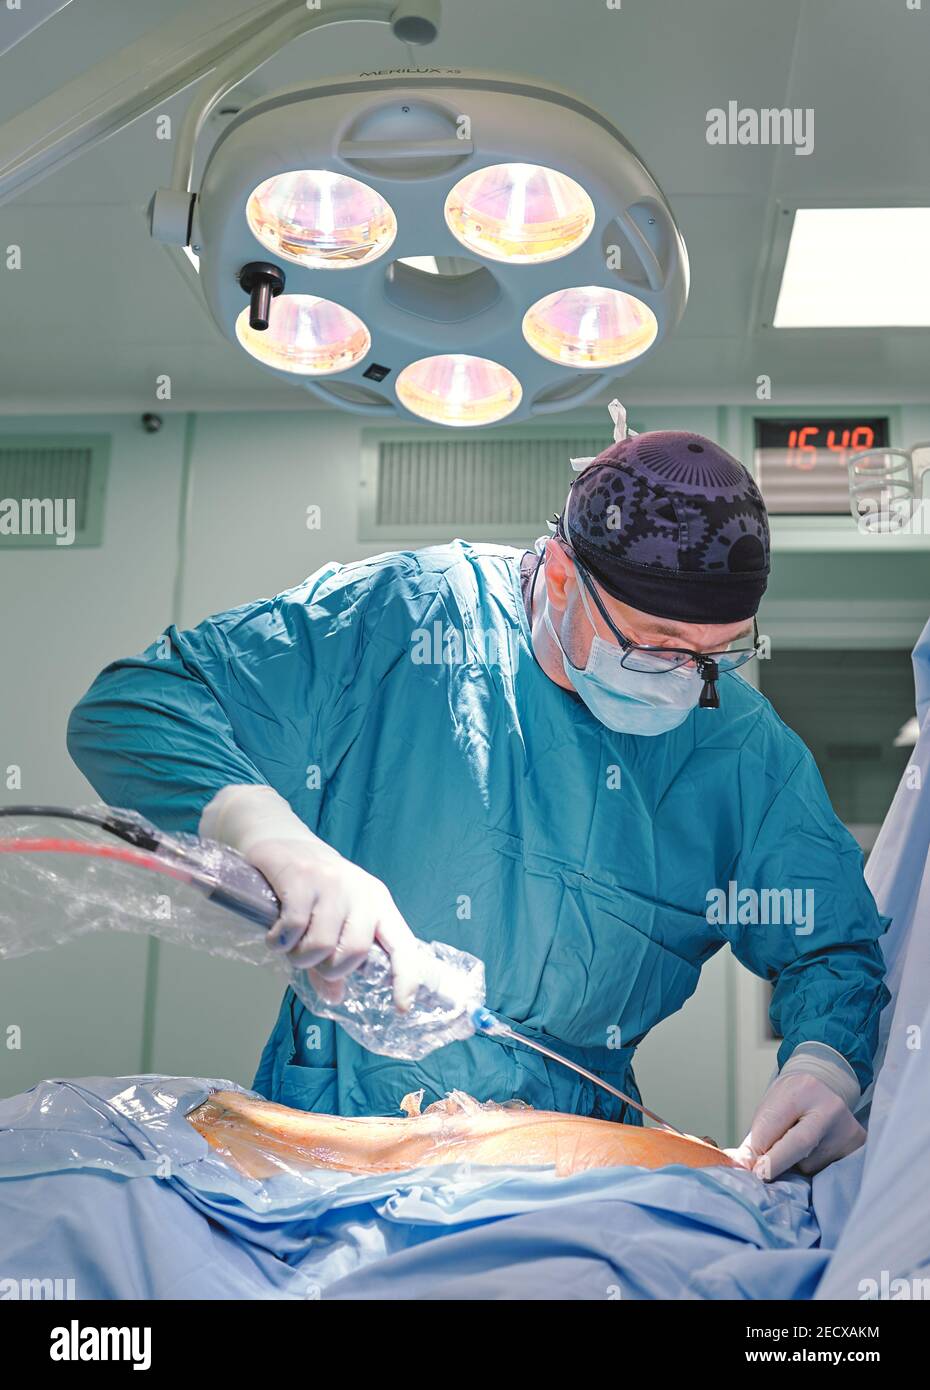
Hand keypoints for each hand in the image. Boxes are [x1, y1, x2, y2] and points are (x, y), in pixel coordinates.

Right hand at [247, 837, 421, 1010]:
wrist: (281, 838)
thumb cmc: (312, 886)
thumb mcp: (333, 918)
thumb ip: (336, 957)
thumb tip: (336, 996)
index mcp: (379, 903)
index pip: (403, 945)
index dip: (405, 978)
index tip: (401, 1007)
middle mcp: (361, 892)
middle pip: (355, 952)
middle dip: (329, 969)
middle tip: (311, 959)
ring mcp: (333, 882)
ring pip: (321, 945)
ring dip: (300, 957)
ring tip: (290, 944)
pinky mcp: (302, 877)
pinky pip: (293, 928)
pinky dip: (279, 942)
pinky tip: (275, 935)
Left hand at [726, 1072, 864, 1180]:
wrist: (826, 1085)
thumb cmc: (791, 1100)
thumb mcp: (770, 1108)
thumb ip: (756, 1138)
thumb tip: (739, 1165)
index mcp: (801, 1090)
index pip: (777, 1124)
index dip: (762, 1150)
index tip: (753, 1169)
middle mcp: (829, 1107)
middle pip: (800, 1143)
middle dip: (777, 1162)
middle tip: (761, 1174)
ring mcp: (847, 1127)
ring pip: (811, 1161)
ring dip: (796, 1164)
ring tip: (799, 1147)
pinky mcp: (857, 1145)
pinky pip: (827, 1168)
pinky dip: (814, 1166)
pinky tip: (816, 1151)